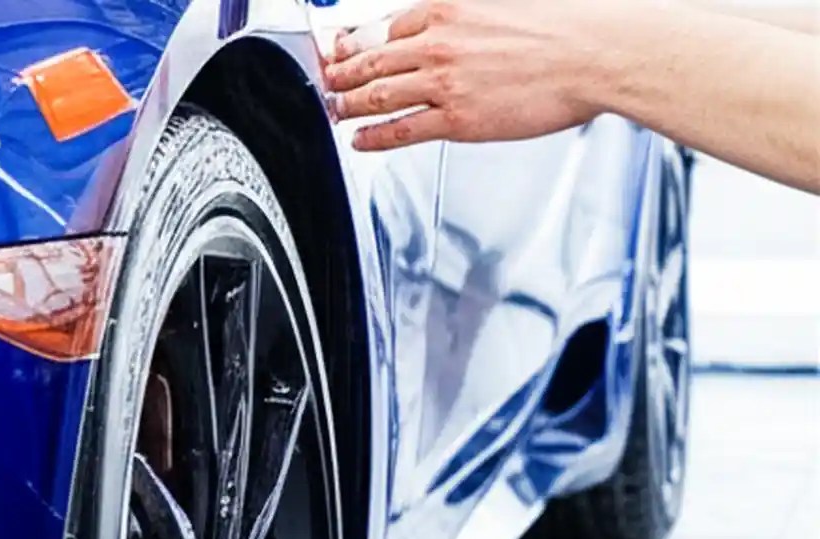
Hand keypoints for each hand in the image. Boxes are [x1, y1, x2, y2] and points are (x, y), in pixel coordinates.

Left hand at [323, 0, 623, 150]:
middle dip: (339, 73)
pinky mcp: (457, 119)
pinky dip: (373, 137)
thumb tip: (452, 15)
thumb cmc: (566, 23)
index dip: (356, 40)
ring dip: (347, 104)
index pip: (385, 26)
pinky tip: (360, 139)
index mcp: (447, 7)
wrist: (596, 52)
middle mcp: (437, 43)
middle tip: (326, 80)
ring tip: (334, 110)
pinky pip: (401, 130)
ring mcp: (444, 83)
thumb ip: (469, 9)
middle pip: (369, 59)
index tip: (342, 47)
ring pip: (376, 95)